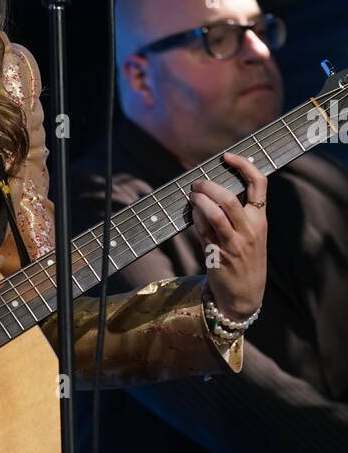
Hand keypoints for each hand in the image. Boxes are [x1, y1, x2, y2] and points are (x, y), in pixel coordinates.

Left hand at [189, 151, 266, 321]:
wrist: (244, 296)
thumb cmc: (245, 261)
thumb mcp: (251, 235)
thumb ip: (239, 214)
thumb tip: (217, 190)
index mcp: (261, 220)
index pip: (260, 184)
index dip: (243, 165)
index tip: (228, 156)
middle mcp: (250, 230)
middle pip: (230, 198)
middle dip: (210, 186)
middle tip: (198, 183)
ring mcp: (234, 243)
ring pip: (215, 213)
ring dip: (199, 200)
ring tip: (192, 195)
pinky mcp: (218, 255)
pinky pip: (203, 230)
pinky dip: (196, 218)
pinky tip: (192, 213)